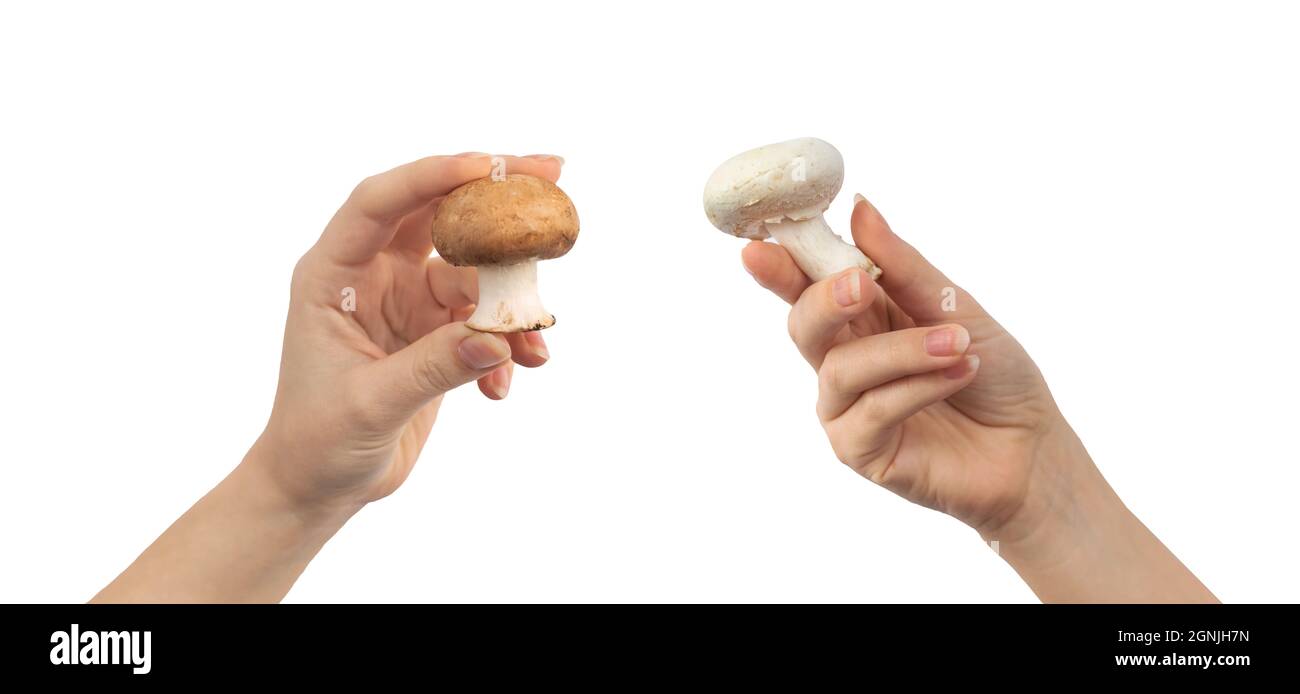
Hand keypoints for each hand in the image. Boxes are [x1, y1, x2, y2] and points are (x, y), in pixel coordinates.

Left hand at [253, 153, 561, 512]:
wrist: (318, 485)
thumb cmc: (317, 441)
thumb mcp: (370, 404)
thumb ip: (433, 367)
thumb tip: (498, 339)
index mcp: (334, 273)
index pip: (380, 204)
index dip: (432, 176)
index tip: (489, 165)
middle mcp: (372, 274)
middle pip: (439, 214)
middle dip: (495, 200)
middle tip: (553, 177)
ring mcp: (406, 300)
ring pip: (475, 273)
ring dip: (512, 303)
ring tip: (536, 345)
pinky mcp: (434, 333)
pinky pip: (484, 321)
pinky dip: (504, 347)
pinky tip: (502, 389)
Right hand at [743, 195, 1214, 601]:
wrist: (1034, 448)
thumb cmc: (996, 375)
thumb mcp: (956, 307)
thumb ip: (902, 266)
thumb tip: (859, 207)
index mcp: (861, 319)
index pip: (805, 286)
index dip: (779, 265)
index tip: (760, 244)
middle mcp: (844, 362)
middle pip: (803, 324)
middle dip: (824, 299)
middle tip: (860, 283)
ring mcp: (847, 410)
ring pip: (841, 369)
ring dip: (902, 351)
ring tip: (958, 345)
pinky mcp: (861, 452)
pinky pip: (870, 413)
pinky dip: (916, 388)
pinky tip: (957, 377)